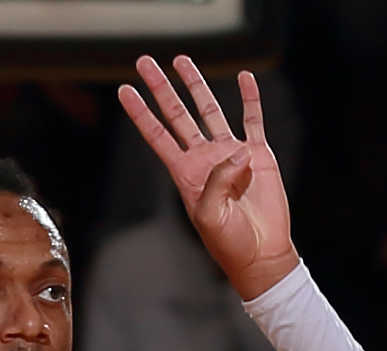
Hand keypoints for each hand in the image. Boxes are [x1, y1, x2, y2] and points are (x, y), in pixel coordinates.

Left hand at [119, 56, 298, 300]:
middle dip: (161, 88)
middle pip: (177, 114)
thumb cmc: (230, 241)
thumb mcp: (210, 215)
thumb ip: (217, 180)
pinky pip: (253, 119)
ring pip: (210, 110)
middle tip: (145, 62)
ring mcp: (231, 153)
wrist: (261, 252)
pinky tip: (245, 78)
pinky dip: (250, 98)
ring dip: (196, 85)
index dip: (140, 112)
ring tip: (182, 61)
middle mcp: (204, 158)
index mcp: (185, 172)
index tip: (125, 90)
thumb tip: (237, 150)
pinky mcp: (259, 154)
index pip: (157, 135)